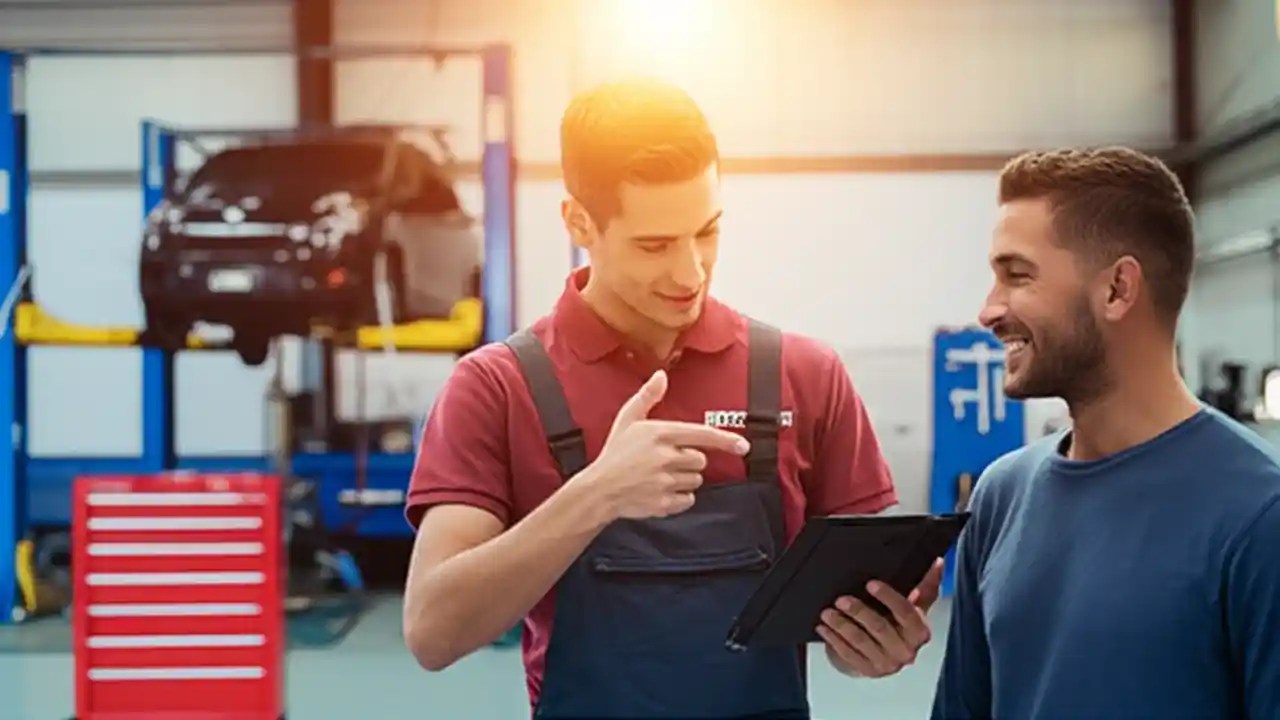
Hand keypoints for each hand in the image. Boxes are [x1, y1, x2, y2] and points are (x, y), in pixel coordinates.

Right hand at [583, 369, 750, 519]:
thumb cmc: (614, 453)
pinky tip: (661, 491)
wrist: (598, 490)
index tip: (742, 446)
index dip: (725, 440)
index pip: (701, 435)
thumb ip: (647, 397)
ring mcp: (665, 482)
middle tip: (667, 461)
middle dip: (689, 461)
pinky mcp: (664, 503)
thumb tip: (661, 375)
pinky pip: (688, 500)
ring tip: (660, 476)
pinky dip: (679, 498)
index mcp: (659, 434)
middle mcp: (665, 457)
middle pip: (700, 460)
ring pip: (695, 480)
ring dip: (684, 479)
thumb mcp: (627, 420)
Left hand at [817, 558, 943, 677]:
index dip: (889, 597)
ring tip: (827, 612)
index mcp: (920, 632)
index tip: (870, 583)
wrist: (888, 654)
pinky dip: (833, 640)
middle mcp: (906, 651)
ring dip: (841, 626)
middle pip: (880, 628)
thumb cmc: (901, 624)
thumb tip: (938, 561)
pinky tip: (823, 628)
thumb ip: (925, 584)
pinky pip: (848, 655)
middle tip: (840, 599)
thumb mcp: (915, 605)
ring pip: (861, 642)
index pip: (907, 613)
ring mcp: (887, 664)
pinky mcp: (868, 671)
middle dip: (859, 612)